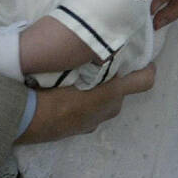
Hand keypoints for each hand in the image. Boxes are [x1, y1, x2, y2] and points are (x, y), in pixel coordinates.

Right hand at [17, 64, 155, 143]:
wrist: (30, 118)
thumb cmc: (55, 89)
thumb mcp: (75, 66)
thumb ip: (94, 58)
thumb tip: (106, 47)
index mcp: (114, 93)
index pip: (144, 80)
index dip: (147, 69)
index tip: (145, 60)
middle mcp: (111, 109)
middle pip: (121, 90)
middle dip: (114, 78)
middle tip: (96, 64)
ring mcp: (96, 122)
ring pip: (105, 101)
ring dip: (98, 91)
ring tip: (78, 78)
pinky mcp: (82, 130)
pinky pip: (91, 112)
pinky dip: (85, 104)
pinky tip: (67, 95)